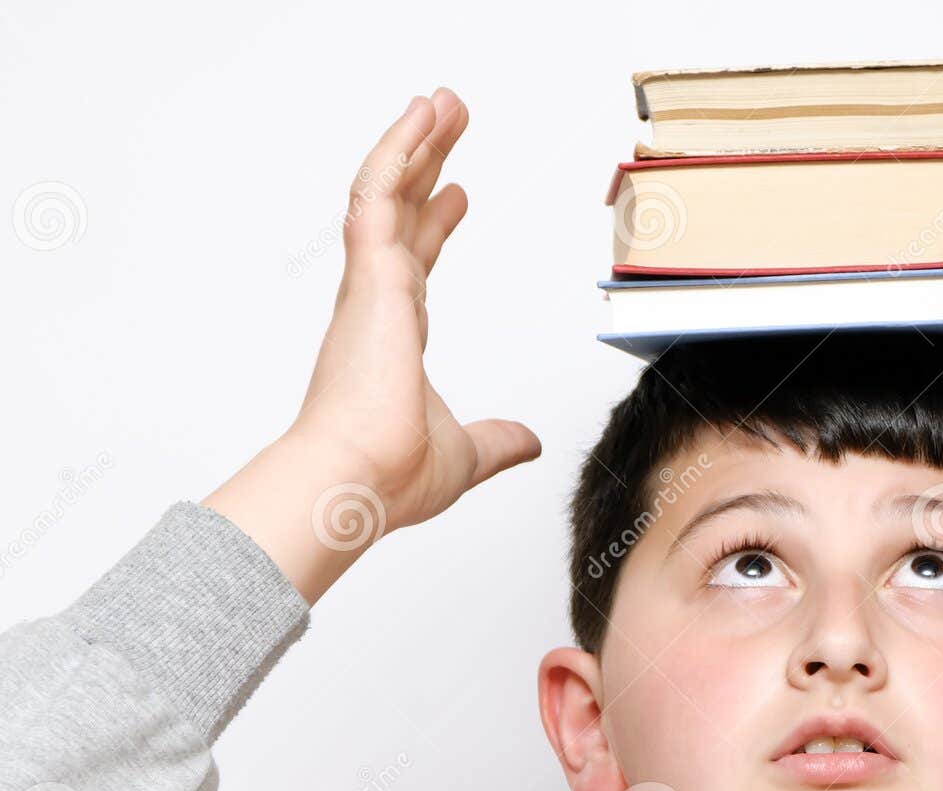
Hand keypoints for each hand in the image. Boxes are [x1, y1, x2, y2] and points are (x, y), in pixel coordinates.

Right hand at [205, 88, 539, 602]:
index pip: (416, 267)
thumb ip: (497, 441)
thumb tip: (528, 442)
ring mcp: (369, 286)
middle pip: (403, 216)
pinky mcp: (368, 274)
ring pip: (388, 192)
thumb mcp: (466, 453)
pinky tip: (420, 117)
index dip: (436, 228)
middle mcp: (375, 306)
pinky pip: (377, 193)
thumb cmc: (391, 474)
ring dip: (413, 144)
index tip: (458, 196)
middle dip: (426, 166)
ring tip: (440, 102)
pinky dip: (397, 151)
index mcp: (392, 340)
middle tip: (449, 122)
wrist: (358, 479)